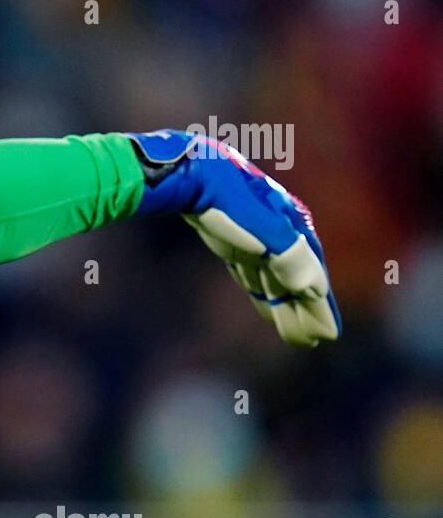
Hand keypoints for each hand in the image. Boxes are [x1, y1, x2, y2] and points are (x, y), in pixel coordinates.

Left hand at [127, 129, 341, 346]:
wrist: (188, 176)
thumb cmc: (227, 201)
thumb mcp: (264, 231)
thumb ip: (290, 258)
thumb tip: (315, 288)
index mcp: (292, 227)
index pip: (312, 275)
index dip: (320, 306)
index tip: (329, 334)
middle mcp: (278, 231)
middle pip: (294, 281)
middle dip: (304, 310)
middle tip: (313, 342)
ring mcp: (253, 236)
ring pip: (273, 279)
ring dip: (284, 304)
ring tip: (295, 333)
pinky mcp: (230, 240)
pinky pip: (252, 273)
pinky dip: (261, 291)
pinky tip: (265, 304)